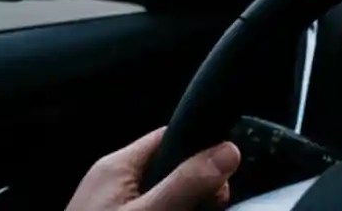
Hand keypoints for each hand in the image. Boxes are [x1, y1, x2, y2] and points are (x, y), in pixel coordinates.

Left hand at [65, 127, 240, 210]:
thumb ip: (185, 184)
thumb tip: (228, 151)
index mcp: (117, 167)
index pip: (168, 138)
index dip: (200, 152)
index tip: (221, 179)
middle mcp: (114, 184)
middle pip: (171, 172)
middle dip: (197, 192)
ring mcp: (113, 209)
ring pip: (165, 200)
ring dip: (183, 210)